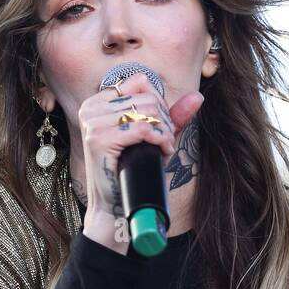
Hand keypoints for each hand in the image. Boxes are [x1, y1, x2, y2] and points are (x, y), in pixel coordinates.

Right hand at [79, 74, 203, 238]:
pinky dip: (160, 140)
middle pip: (147, 97)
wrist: (114, 207)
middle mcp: (91, 108)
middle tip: (166, 143)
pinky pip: (142, 129)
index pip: (140, 81)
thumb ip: (172, 116)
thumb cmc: (132, 172)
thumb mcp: (152, 139)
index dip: (160, 102)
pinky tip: (162, 153)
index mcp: (98, 102)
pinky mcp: (98, 139)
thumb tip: (197, 97)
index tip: (162, 127)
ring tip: (164, 149)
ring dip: (164, 132)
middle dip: (165, 121)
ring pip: (147, 112)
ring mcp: (92, 123)